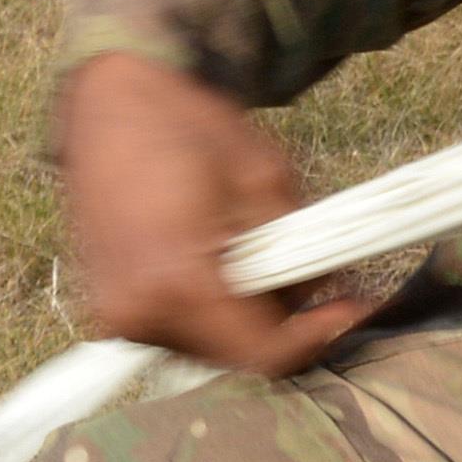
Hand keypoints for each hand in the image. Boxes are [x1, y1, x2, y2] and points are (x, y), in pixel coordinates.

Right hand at [50, 52, 410, 376]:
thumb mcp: (265, 177)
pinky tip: (227, 266)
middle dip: (284, 324)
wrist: (112, 104)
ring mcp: (117, 315)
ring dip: (248, 320)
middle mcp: (139, 312)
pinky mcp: (109, 308)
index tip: (352, 309)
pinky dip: (213, 311)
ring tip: (267, 263)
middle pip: (238, 356)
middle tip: (316, 280)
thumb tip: (326, 288)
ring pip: (210, 349)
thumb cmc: (185, 128)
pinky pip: (179, 331)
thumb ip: (299, 247)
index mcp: (177, 281)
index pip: (263, 353)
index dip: (317, 336)